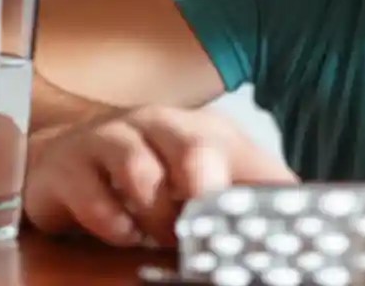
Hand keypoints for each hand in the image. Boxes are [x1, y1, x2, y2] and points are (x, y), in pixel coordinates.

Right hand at [23, 105, 296, 247]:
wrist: (66, 156)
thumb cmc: (148, 174)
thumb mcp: (201, 184)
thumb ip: (244, 202)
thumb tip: (298, 236)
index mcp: (208, 133)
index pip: (252, 162)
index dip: (269, 199)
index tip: (279, 236)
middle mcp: (162, 126)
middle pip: (197, 149)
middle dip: (208, 193)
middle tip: (210, 233)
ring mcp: (112, 140)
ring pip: (142, 172)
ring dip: (156, 216)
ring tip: (161, 238)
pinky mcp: (70, 166)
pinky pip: (95, 198)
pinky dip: (113, 225)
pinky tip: (122, 234)